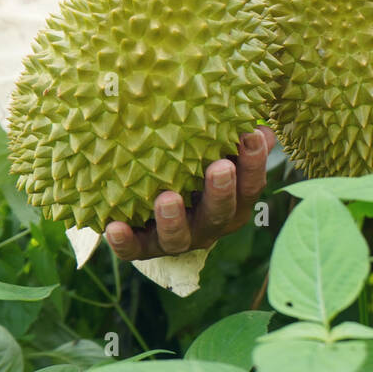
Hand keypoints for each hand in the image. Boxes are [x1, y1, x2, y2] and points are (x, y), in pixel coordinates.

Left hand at [104, 126, 276, 259]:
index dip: (254, 164)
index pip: (250, 186)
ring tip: (167, 199)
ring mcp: (177, 240)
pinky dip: (125, 241)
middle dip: (220, 192)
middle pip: (220, 214)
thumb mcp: (218, 155)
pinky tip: (114, 227)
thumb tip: (258, 122)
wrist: (159, 218)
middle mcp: (209, 226)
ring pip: (178, 238)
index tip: (251, 137)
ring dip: (173, 220)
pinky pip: (134, 249)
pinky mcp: (144, 248)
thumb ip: (235, 140)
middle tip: (220, 168)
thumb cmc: (196, 172)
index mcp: (233, 204)